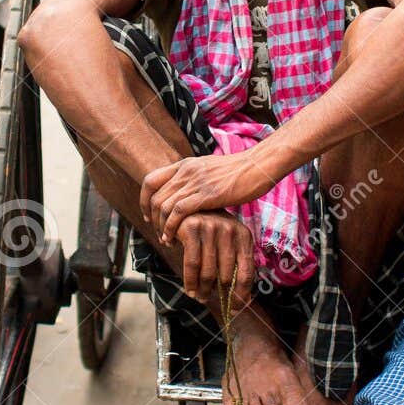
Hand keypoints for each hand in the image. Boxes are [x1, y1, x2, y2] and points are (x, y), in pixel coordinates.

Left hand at [141, 151, 276, 245]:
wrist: (258, 165)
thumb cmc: (240, 171)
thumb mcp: (209, 170)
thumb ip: (196, 179)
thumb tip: (188, 192)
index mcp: (185, 164)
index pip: (150, 180)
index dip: (144, 200)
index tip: (149, 215)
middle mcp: (185, 171)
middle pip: (154, 196)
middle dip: (152, 218)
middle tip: (158, 232)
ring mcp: (195, 182)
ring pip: (163, 206)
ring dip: (161, 226)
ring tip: (166, 239)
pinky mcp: (206, 195)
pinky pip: (177, 212)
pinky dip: (171, 228)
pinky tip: (173, 238)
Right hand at [172, 211, 255, 310]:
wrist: (187, 205)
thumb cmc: (209, 230)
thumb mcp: (226, 241)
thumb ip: (234, 264)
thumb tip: (242, 300)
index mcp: (244, 236)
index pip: (247, 272)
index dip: (242, 295)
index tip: (235, 309)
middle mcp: (231, 231)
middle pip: (227, 276)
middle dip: (218, 294)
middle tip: (210, 301)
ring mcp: (212, 229)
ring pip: (208, 273)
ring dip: (202, 290)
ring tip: (199, 296)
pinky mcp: (193, 229)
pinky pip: (192, 265)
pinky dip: (190, 281)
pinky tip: (189, 289)